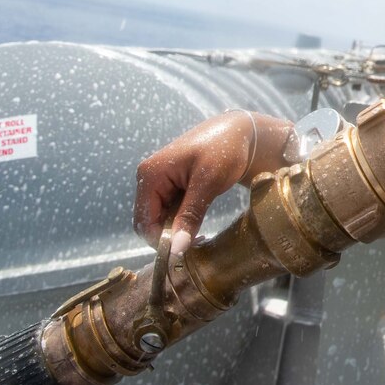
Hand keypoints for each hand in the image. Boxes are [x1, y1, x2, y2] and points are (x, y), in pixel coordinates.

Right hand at [133, 110, 288, 250]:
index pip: (144, 221)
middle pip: (149, 221)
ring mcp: (159, 182)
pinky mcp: (171, 185)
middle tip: (196, 244)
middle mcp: (149, 178)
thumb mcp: (208, 183)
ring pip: (160, 218)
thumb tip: (176, 249)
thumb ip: (190, 215)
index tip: (184, 252)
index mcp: (150, 175)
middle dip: (168, 236)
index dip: (160, 241)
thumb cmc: (224, 150)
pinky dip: (181, 221)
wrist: (240, 132)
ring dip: (176, 230)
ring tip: (200, 236)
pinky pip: (169, 211)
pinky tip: (198, 226)